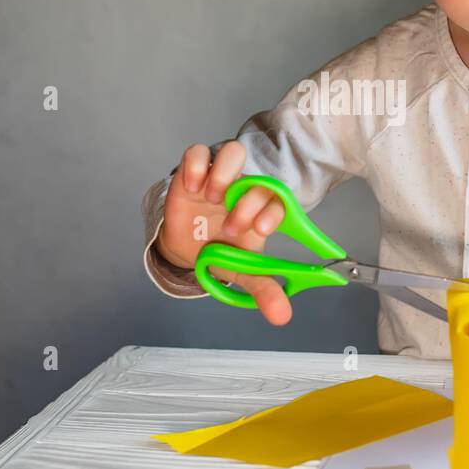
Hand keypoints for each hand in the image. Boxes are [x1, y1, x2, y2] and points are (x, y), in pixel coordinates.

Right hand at [155, 141, 294, 324]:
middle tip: (231, 226)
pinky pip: (197, 152)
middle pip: (257, 178)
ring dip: (225, 174)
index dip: (272, 211)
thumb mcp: (240, 271)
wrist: (186, 244)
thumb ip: (262, 289)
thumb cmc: (220, 250)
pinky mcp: (194, 170)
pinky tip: (192, 187)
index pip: (279, 200)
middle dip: (247, 202)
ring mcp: (220, 176)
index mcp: (262, 210)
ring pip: (233, 152)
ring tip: (212, 198)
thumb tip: (282, 316)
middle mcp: (244, 189)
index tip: (260, 230)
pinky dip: (196, 165)